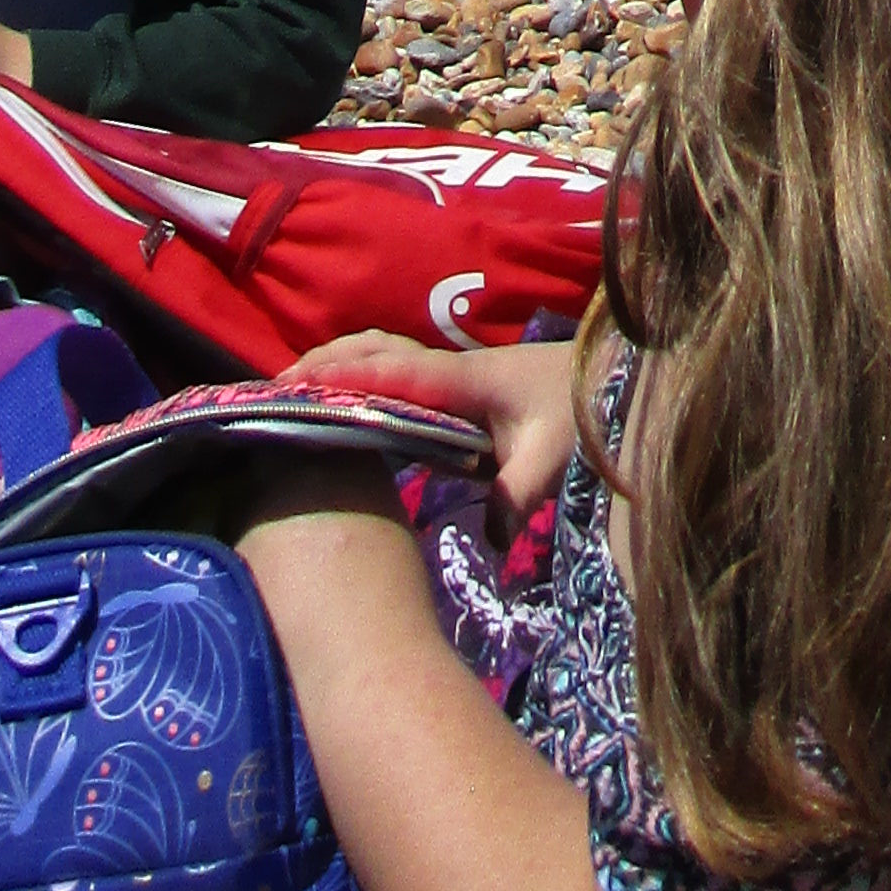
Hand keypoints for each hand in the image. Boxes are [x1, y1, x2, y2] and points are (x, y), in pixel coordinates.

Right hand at [283, 331, 578, 511]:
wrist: (616, 376)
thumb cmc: (583, 412)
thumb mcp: (554, 455)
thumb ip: (518, 493)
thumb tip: (489, 539)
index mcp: (464, 378)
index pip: (391, 370)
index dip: (342, 377)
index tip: (293, 386)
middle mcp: (452, 367)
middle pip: (374, 351)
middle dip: (324, 364)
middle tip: (274, 392)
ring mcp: (455, 373)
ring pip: (383, 354)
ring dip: (339, 364)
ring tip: (295, 393)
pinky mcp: (461, 387)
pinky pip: (399, 370)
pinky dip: (364, 373)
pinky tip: (348, 404)